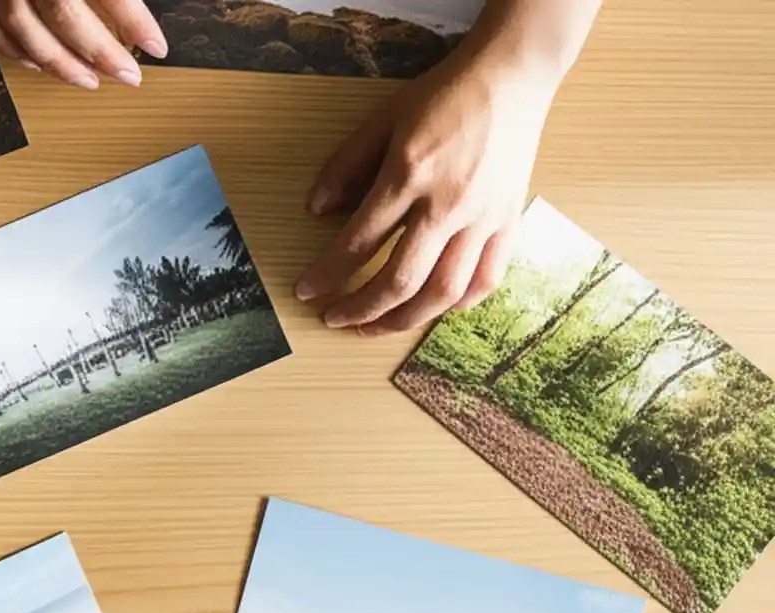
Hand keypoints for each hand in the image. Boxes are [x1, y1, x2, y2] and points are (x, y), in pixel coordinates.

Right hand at [0, 0, 167, 88]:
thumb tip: (149, 6)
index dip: (132, 19)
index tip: (158, 46)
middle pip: (62, 11)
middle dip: (99, 51)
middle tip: (131, 76)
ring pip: (23, 25)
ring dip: (60, 62)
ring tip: (90, 81)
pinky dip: (12, 47)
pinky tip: (38, 64)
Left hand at [294, 55, 558, 335]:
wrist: (512, 79)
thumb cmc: (443, 97)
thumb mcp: (382, 120)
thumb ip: (346, 167)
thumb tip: (316, 211)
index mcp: (408, 175)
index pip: (359, 242)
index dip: (327, 274)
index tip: (306, 292)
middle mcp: (447, 205)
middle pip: (400, 280)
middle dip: (360, 309)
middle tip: (334, 319)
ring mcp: (483, 219)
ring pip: (443, 293)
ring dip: (403, 320)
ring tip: (374, 327)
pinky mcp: (509, 224)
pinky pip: (484, 281)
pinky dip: (455, 305)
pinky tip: (429, 309)